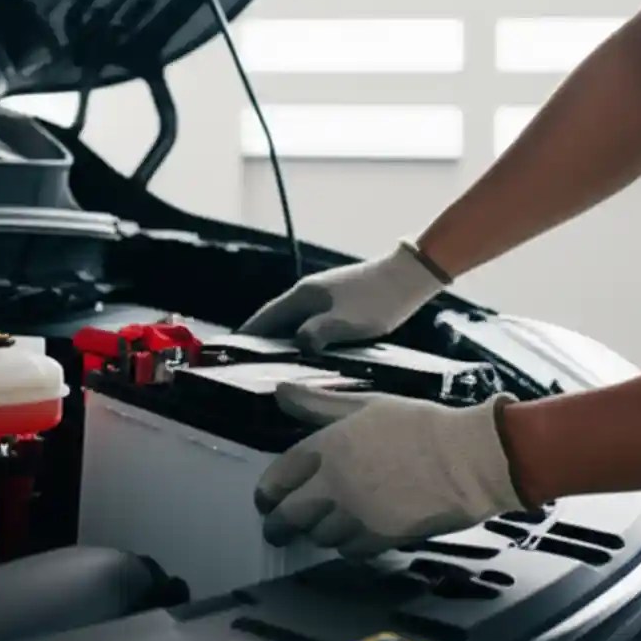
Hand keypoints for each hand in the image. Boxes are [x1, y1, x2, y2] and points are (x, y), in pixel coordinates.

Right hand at [237, 241, 448, 351]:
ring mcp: (323, 294)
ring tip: (274, 362)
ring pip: (293, 319)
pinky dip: (300, 335)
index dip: (247, 335)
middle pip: (276, 319)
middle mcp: (308, 292)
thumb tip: (296, 345)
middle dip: (261, 339)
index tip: (230, 351)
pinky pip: (309, 320)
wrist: (410, 276)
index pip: (265, 318)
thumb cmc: (379, 300)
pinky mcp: (338, 300)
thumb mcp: (347, 323)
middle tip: (249, 364)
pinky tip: (307, 350)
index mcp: (304, 295)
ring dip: (282, 338)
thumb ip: (317, 334)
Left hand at [254, 383, 524, 558]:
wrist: (469, 458)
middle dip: (278, 526)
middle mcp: (334, 483)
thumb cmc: (421, 425)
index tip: (265, 500)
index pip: (279, 476)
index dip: (267, 492)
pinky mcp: (380, 538)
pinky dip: (346, 546)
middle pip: (289, 516)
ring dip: (316, 534)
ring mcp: (357, 514)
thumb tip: (279, 391)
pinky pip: (349, 551)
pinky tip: (353, 536)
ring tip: (320, 529)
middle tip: (277, 531)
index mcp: (328, 446)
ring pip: (319, 536)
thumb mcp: (367, 405)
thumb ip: (319, 404)